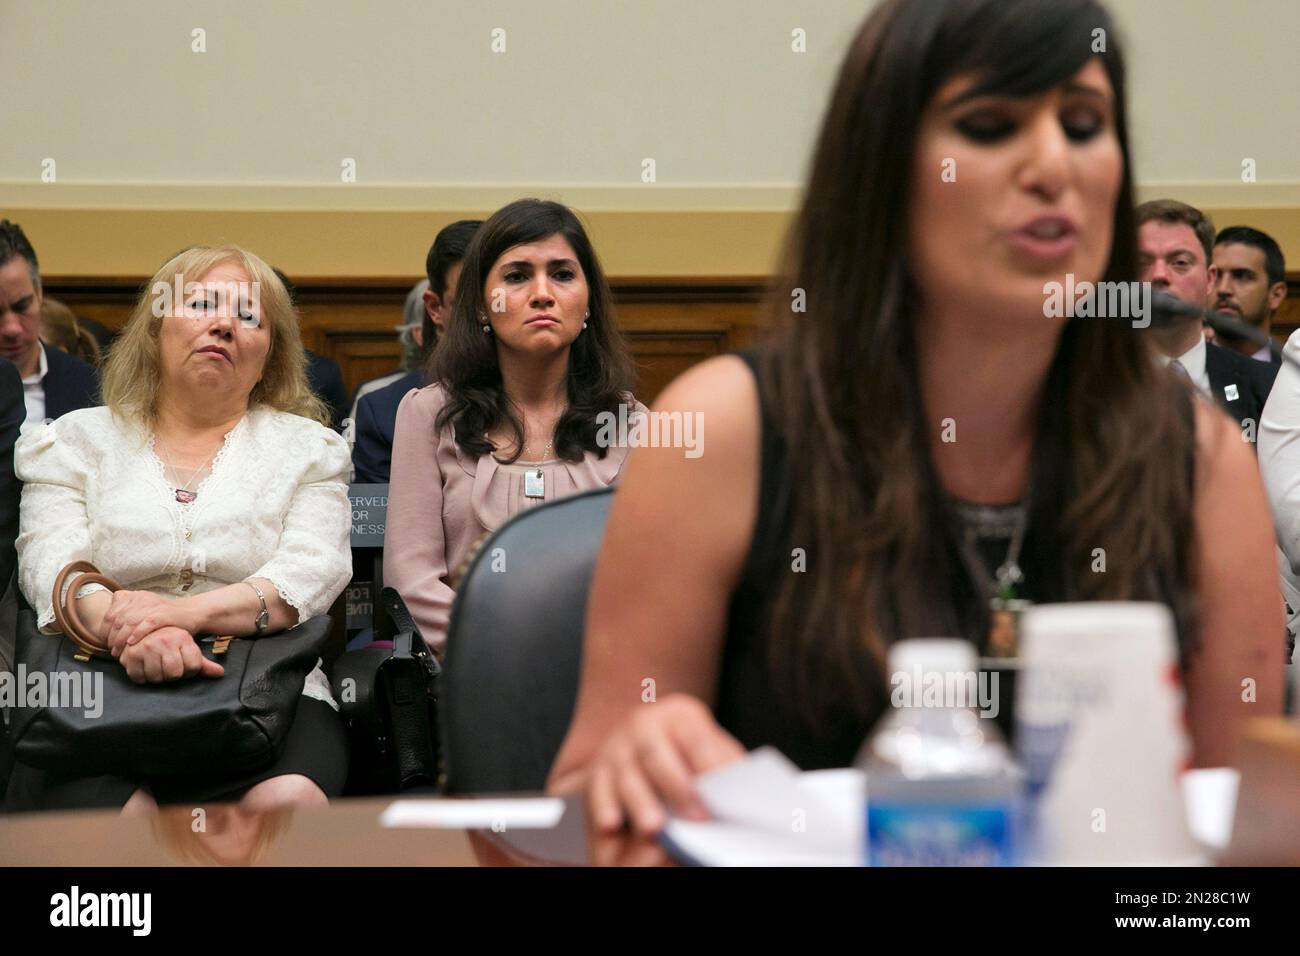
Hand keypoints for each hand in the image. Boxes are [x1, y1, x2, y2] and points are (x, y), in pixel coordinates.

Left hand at [103, 591, 197, 657]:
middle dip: (112, 637)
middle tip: (112, 650)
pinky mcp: (165, 614)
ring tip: (120, 652)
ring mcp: (153, 605)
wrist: (191, 613)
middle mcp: (142, 598)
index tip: (105, 642)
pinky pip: (147, 624)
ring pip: (130, 622)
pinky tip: (132, 643)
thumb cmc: (165, 617)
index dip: (105, 630)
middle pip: (118, 619)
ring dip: (121, 639)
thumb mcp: (143, 612)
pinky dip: (137, 634)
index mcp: (134, 597)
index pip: (111, 613)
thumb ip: (126, 615)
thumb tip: (106, 629)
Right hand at [119, 626, 224, 683]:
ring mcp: (146, 647)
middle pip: (174, 674)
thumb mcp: (188, 649)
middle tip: (169, 667)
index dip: (190, 671)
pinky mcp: (129, 655)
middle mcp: (164, 641)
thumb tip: (221, 673)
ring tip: (157, 666)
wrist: (142, 630)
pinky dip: (142, 678)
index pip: (194, 667)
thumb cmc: (170, 643)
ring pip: (156, 678)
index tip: (184, 665)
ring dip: (157, 677)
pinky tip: (144, 667)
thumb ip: (203, 664)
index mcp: (182, 638)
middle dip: (173, 675)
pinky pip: (139, 679)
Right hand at [585, 693, 745, 835]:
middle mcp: (643, 726)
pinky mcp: (598, 772)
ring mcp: (617, 748)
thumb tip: (739, 788)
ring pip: (628, 777)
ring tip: (655, 828)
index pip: (697, 738)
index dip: (709, 764)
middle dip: (677, 788)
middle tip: (697, 817)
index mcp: (679, 716)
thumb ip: (722, 762)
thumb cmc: (685, 751)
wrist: (642, 739)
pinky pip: (598, 791)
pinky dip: (603, 809)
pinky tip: (611, 825)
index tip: (723, 790)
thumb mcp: (710, 746)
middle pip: (658, 756)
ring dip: (641, 804)